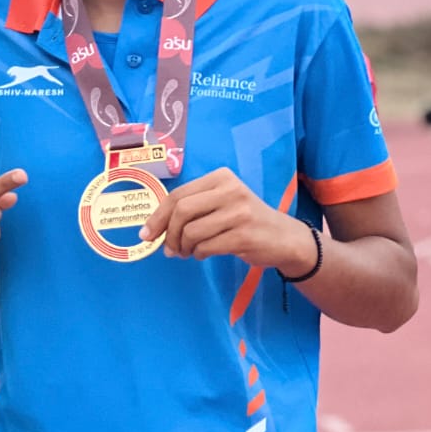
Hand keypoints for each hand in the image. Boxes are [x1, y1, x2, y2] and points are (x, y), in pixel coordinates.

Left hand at [139, 167, 316, 272]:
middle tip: (169, 249)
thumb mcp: (220, 203)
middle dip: (168, 234)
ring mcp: (239, 212)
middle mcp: (230, 190)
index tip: (146, 235)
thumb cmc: (244, 220)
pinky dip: (199, 254)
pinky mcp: (244, 235)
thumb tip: (153, 230)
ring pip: (192, 232)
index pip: (178, 195)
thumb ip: (191, 210)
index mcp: (221, 178)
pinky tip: (204, 253)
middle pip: (181, 212)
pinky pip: (206, 247)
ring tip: (188, 252)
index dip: (157, 217)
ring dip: (183, 247)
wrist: (284, 237)